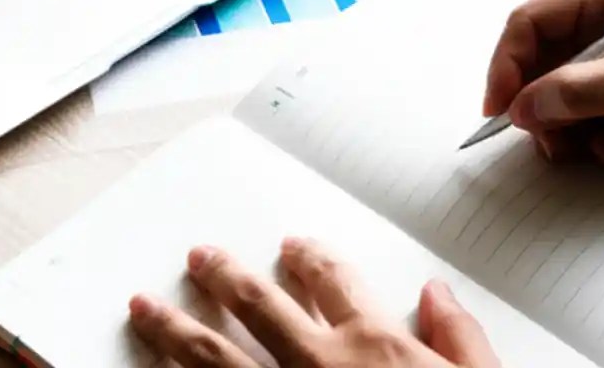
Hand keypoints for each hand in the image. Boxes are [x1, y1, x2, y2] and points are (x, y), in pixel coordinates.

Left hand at [128, 237, 500, 366]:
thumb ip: (460, 339)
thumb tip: (438, 294)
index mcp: (375, 345)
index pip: (335, 282)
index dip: (310, 257)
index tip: (291, 247)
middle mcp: (319, 366)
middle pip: (259, 306)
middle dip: (225, 277)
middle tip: (200, 258)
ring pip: (211, 357)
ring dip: (174, 329)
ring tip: (144, 309)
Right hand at [481, 0, 603, 162]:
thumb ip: (573, 93)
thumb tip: (518, 110)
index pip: (527, 23)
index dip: (505, 67)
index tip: (499, 112)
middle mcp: (602, 11)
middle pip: (541, 58)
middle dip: (541, 105)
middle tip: (549, 143)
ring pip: (561, 87)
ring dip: (567, 124)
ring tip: (589, 151)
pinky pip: (588, 101)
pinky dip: (590, 128)